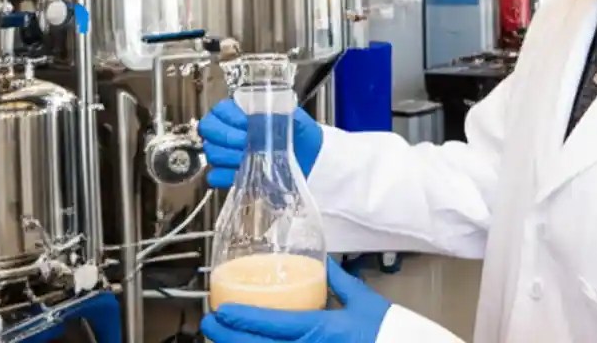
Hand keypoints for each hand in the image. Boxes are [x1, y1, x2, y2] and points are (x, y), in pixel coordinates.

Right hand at [198, 99, 323, 188]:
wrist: (310, 159)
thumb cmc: (300, 135)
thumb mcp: (298, 119)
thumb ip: (286, 113)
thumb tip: (276, 113)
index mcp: (242, 112)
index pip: (220, 110)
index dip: (230, 117)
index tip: (247, 124)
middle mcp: (231, 131)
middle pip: (209, 130)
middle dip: (227, 137)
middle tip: (246, 143)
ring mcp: (229, 153)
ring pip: (212, 152)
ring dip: (228, 156)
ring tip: (248, 158)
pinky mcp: (232, 175)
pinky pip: (215, 176)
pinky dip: (225, 176)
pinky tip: (241, 174)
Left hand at [201, 258, 390, 342]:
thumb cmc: (387, 331)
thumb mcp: (364, 301)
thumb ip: (339, 281)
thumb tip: (323, 262)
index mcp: (321, 329)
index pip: (272, 325)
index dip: (242, 318)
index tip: (221, 310)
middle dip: (228, 338)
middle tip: (209, 324)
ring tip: (222, 339)